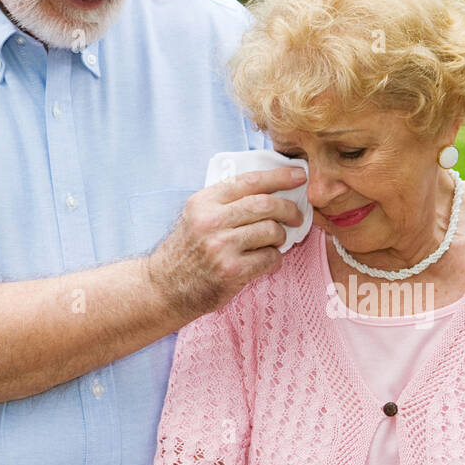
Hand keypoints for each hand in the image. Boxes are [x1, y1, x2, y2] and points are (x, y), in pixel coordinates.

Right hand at [148, 166, 306, 322]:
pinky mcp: (232, 270)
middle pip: (265, 205)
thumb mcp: (197, 217)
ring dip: (281, 237)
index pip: (249, 181)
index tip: (299, 176)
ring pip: (271, 231)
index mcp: (204, 202)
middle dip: (288, 209)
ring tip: (275, 242)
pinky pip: (270, 258)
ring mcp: (221, 246)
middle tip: (297, 216)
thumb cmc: (187, 252)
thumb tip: (270, 191)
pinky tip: (267, 261)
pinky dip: (275, 259)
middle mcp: (211, 221)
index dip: (279, 177)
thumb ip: (226, 203)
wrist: (165, 288)